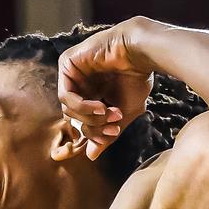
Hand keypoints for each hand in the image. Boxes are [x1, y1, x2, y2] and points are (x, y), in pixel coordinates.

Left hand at [55, 22, 151, 159]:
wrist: (141, 52)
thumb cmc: (136, 79)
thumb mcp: (123, 113)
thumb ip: (106, 134)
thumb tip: (90, 156)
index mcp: (90, 95)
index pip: (79, 122)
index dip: (89, 136)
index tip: (103, 139)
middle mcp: (78, 85)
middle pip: (73, 119)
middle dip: (94, 128)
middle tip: (114, 127)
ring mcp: (71, 74)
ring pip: (68, 110)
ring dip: (91, 118)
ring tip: (110, 113)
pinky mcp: (67, 64)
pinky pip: (66, 97)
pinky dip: (83, 107)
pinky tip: (100, 107)